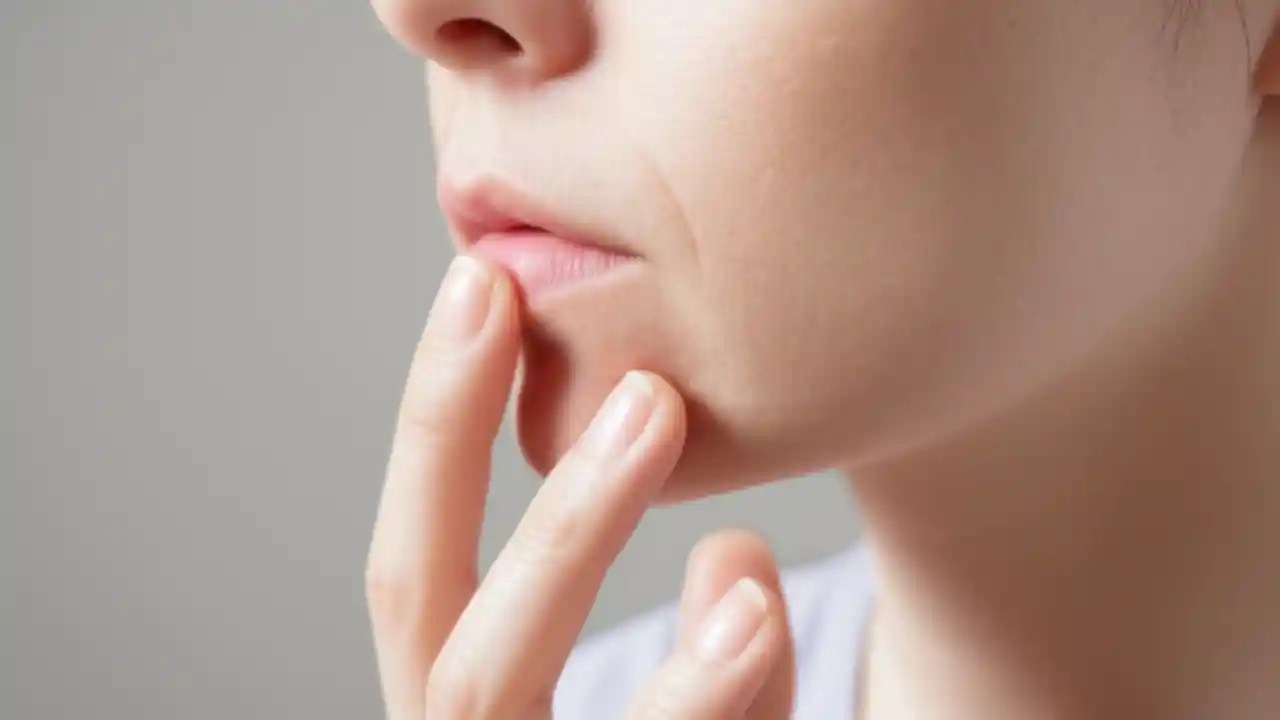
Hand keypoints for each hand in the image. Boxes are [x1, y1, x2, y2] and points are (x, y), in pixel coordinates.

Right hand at [366, 255, 795, 718]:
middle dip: (447, 436)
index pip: (419, 564)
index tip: (481, 287)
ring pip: (486, 676)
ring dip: (564, 528)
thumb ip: (725, 673)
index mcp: (471, 711)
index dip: (436, 424)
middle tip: (504, 288)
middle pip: (409, 592)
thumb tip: (736, 554)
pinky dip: (696, 692)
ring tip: (650, 404)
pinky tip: (756, 612)